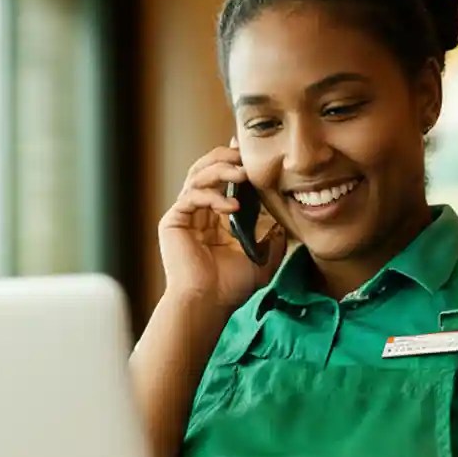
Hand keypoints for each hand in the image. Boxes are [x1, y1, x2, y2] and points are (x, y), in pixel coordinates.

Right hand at [157, 139, 286, 312]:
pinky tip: (232, 206)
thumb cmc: (230, 288)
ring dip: (220, 169)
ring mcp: (184, 216)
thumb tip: (284, 221)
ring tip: (242, 173)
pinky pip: (191, 196)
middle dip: (225, 158)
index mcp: (215, 219)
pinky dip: (212, 196)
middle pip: (206, 170)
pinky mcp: (173, 222)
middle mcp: (197, 214)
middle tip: (244, 153)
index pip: (223, 181)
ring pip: (197, 177)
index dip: (235, 163)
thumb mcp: (261, 259)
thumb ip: (271, 238)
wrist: (207, 304)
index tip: (250, 152)